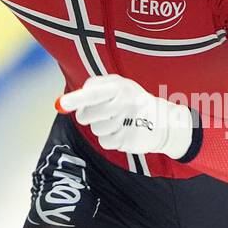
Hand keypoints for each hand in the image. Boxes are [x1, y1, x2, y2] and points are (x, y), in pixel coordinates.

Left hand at [58, 75, 194, 159]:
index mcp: (120, 86)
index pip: (93, 93)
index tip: (62, 103)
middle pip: (87, 114)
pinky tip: (123, 131)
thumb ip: (95, 89)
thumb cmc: (134, 102)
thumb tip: (66, 101)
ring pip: (95, 129)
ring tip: (118, 121)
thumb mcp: (120, 87)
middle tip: (101, 112)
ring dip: (101, 127)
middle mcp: (124, 103)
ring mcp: (126, 122)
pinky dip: (110, 138)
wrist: (165, 122)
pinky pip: (104, 141)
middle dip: (88, 116)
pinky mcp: (127, 139)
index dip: (76, 98)